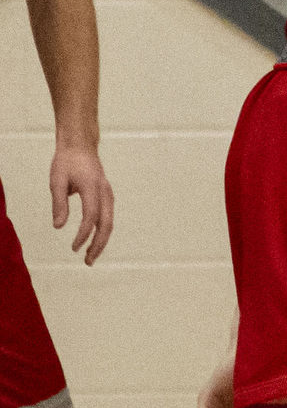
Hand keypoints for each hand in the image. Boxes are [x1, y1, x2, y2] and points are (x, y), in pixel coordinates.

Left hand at [42, 147, 107, 265]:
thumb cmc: (66, 162)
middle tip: (88, 261)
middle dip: (99, 244)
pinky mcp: (106, 195)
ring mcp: (108, 193)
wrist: (81, 145)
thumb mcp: (56, 181)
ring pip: (109, 221)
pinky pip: (108, 216)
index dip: (83, 234)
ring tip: (91, 255)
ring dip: (102, 239)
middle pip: (107, 223)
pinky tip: (94, 239)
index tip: (74, 247)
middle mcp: (104, 192)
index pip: (91, 217)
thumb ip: (59, 204)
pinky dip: (102, 230)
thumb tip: (58, 227)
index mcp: (92, 188)